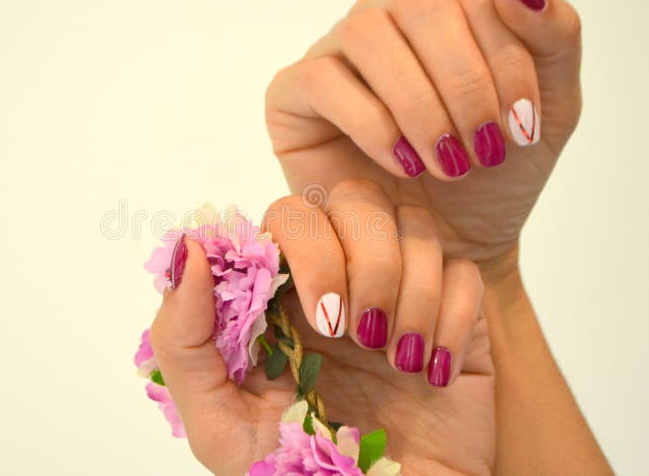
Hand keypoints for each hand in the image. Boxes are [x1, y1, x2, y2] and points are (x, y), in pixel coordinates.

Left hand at [149, 181, 492, 474]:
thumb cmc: (295, 473)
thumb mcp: (218, 422)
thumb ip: (184, 338)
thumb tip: (190, 249)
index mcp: (283, 293)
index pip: (291, 216)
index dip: (305, 247)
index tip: (315, 315)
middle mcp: (342, 279)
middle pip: (355, 200)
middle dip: (361, 263)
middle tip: (353, 334)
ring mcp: (399, 293)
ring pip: (413, 225)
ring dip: (407, 291)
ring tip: (395, 360)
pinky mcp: (455, 317)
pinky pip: (464, 273)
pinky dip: (450, 319)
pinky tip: (430, 373)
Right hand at [264, 0, 581, 276]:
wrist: (446, 246)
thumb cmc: (491, 178)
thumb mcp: (547, 109)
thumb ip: (554, 36)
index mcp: (448, 12)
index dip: (506, 60)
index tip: (523, 129)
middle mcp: (388, 20)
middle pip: (420, 4)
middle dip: (463, 83)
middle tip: (485, 151)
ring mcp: (336, 51)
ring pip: (368, 33)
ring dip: (418, 104)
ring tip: (447, 164)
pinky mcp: (292, 93)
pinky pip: (322, 80)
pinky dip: (371, 123)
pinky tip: (403, 164)